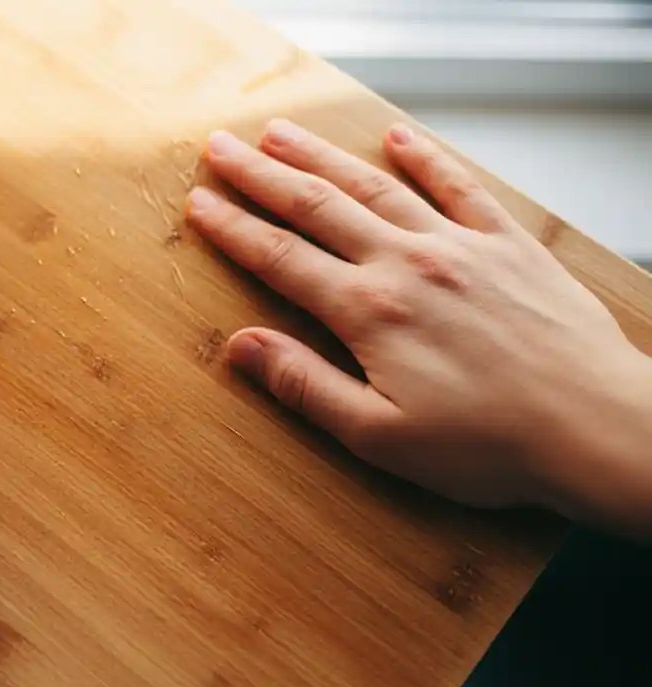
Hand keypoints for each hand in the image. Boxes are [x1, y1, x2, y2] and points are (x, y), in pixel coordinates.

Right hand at [185, 120, 651, 528]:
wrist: (596, 427)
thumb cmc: (488, 446)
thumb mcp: (380, 436)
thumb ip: (307, 386)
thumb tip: (241, 348)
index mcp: (370, 313)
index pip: (281, 259)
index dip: (233, 229)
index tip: (199, 203)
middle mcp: (407, 264)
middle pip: (317, 208)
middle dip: (261, 176)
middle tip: (220, 147)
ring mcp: (459, 246)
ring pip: (375, 186)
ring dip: (323, 156)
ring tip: (281, 132)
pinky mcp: (507, 245)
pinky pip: (458, 186)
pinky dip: (424, 158)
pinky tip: (396, 137)